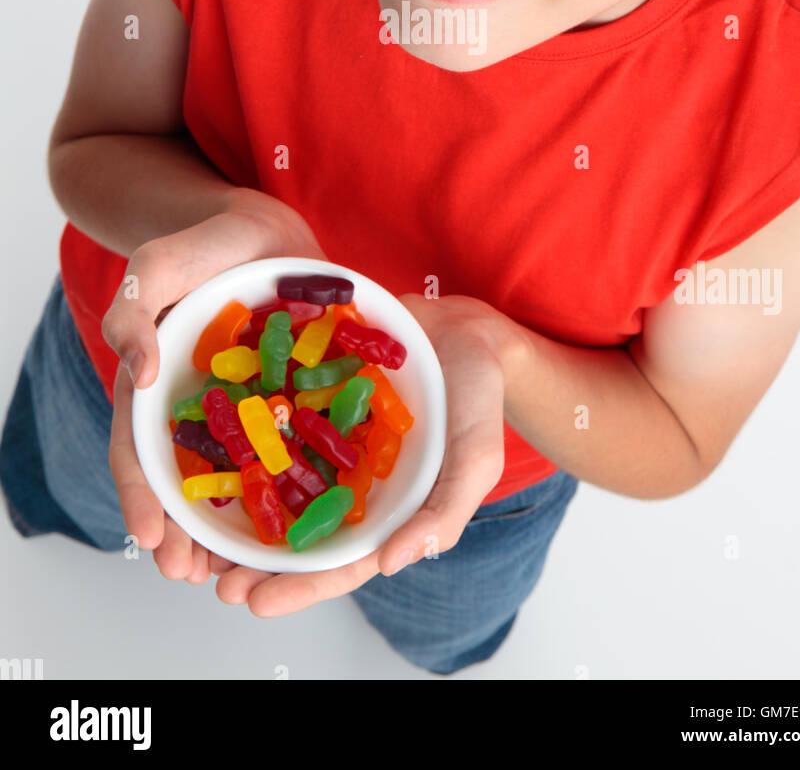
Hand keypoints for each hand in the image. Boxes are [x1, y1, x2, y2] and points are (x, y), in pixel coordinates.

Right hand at [103, 189, 327, 583]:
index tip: (152, 539)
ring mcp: (242, 407)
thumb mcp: (159, 264)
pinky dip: (287, 485)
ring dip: (232, 525)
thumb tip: (138, 372)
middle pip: (183, 480)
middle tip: (196, 576)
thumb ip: (136, 310)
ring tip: (242, 570)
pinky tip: (304, 518)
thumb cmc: (202, 243)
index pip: (137, 452)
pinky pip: (287, 447)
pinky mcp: (287, 399)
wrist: (264, 224)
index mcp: (154, 386)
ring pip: (234, 477)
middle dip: (184, 533)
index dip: (141, 498)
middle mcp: (195, 407)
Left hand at [209, 292, 510, 616]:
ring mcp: (329, 437)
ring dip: (238, 508)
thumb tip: (391, 565)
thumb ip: (443, 512)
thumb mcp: (477, 457)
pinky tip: (208, 444)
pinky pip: (275, 419)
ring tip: (194, 530)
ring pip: (276, 481)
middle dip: (254, 560)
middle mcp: (350, 479)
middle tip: (211, 577)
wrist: (468, 323)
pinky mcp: (314, 394)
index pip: (339, 561)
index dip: (299, 585)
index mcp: (387, 508)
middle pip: (297, 530)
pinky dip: (243, 435)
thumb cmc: (478, 396)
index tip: (256, 602)